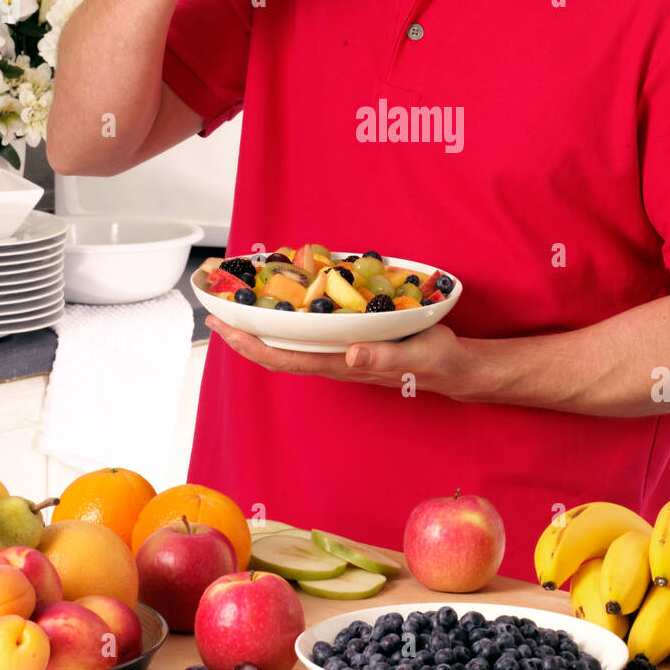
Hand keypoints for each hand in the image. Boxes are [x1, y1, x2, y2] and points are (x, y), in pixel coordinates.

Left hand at [204, 318, 490, 401]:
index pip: (286, 359)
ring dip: (263, 325)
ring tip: (240, 304)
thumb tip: (350, 352)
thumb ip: (383, 355)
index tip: (225, 329)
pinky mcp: (350, 340)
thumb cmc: (434, 361)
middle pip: (278, 351)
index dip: (252, 346)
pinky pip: (311, 331)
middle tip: (216, 309)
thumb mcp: (415, 355)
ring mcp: (340, 351)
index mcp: (343, 364)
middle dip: (245, 334)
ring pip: (291, 342)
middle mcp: (335, 359)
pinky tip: (286, 302)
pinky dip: (290, 318)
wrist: (453, 367)